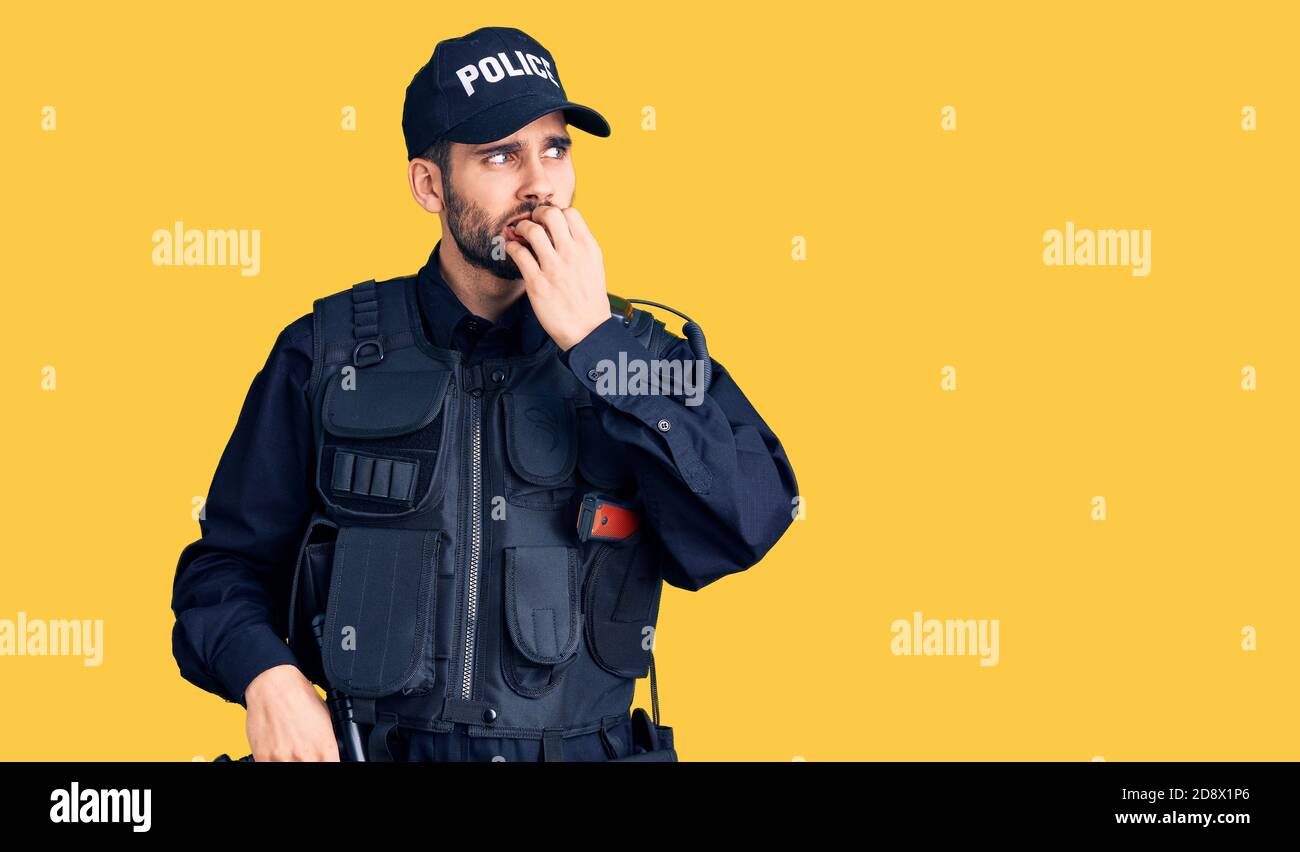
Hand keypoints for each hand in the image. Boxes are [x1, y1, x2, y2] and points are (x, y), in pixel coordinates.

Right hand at [244, 664, 339, 761]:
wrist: (273, 686)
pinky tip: (279, 753)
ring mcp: (284, 758)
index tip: (324, 759)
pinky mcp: (264, 757)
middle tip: (306, 756)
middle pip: (313, 769)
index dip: (329, 762)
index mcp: (325, 747)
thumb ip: (328, 741)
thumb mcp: (326, 719)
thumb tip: (331, 753)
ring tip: (292, 754)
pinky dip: (276, 762)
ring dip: (293, 762)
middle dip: (310, 762)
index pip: (334, 766)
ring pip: (291, 769)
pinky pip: (270, 768)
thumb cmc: (299, 697)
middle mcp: (306, 756)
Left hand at [504, 205, 610, 350]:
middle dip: (537, 214)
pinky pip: (518, 254)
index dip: (556, 212)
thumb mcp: (594, 265)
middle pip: (550, 214)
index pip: (570, 213)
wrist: (588, 330)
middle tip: (532, 222)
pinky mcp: (537, 283)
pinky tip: (513, 251)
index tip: (548, 221)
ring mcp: (554, 268)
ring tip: (519, 235)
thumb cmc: (590, 298)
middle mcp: (572, 254)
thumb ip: (580, 245)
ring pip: (531, 230)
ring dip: (521, 228)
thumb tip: (561, 228)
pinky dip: (511, 247)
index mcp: (588, 248)